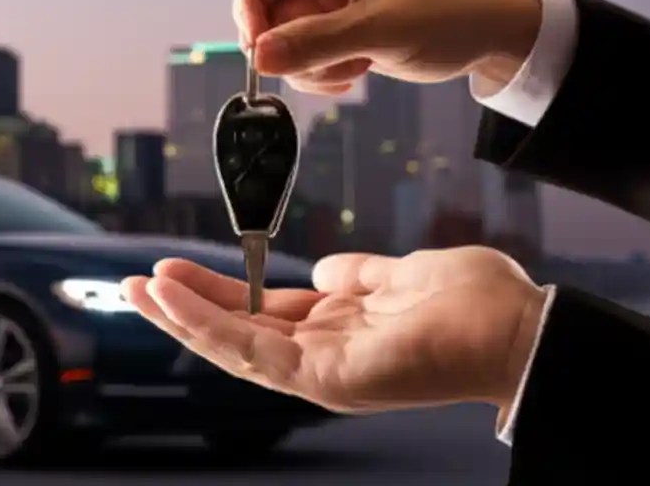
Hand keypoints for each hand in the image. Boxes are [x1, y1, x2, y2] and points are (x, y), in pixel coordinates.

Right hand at [121, 247, 546, 416]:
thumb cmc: (475, 302)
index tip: (173, 269)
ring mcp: (319, 373)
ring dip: (180, 318)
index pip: (258, 315)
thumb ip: (360, 274)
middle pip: (233, 333)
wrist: (518, 326)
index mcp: (336, 329)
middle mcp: (320, 356)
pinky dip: (207, 327)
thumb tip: (325, 268)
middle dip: (180, 309)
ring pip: (230, 348)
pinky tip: (174, 300)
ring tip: (136, 290)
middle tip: (132, 284)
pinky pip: (250, 353)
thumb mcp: (401, 273)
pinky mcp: (323, 382)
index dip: (213, 293)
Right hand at [233, 0, 541, 96]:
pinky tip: (353, 73)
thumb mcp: (380, 31)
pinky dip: (318, 67)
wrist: (495, 36)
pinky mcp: (336, 17)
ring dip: (306, 61)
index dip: (251, 1)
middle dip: (286, 41)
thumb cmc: (449, 17)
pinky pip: (302, 45)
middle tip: (312, 68)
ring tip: (349, 70)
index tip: (256, 45)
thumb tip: (258, 58)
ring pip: (282, 29)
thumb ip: (315, 43)